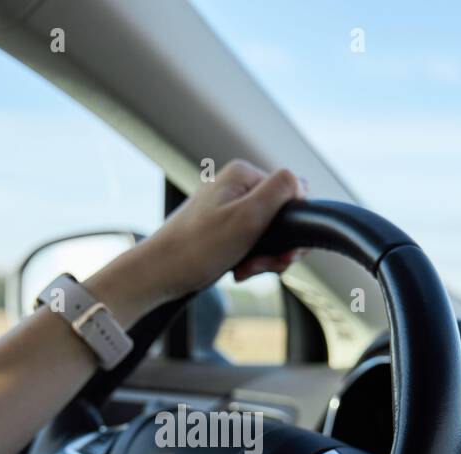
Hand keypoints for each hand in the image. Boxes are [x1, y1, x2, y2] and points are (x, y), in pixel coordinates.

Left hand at [142, 160, 306, 300]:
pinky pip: (249, 243)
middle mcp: (235, 185)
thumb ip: (281, 191)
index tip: (281, 254)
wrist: (158, 273)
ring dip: (262, 258)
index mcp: (243, 174)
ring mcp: (226, 207)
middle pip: (280, 217)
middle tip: (258, 266)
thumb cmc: (199, 248)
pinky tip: (236, 271)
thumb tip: (302, 182)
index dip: (293, 228)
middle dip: (276, 248)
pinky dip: (248, 260)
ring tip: (243, 270)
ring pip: (266, 234)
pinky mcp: (220, 228)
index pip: (292, 196)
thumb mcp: (248, 216)